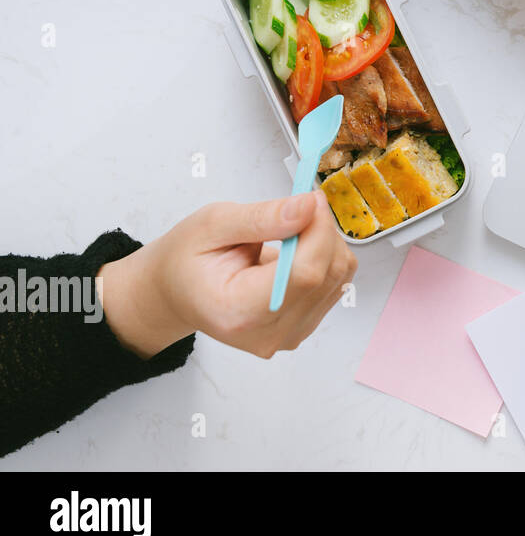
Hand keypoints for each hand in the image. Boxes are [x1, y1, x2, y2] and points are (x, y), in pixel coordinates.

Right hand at [98, 192, 356, 359]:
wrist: (175, 292)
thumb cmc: (186, 259)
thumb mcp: (213, 224)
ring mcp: (287, 336)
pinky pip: (334, 285)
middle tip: (297, 207)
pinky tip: (293, 253)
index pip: (304, 274)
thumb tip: (308, 207)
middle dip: (322, 231)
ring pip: (338, 278)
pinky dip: (324, 259)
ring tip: (287, 233)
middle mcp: (267, 334)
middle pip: (326, 275)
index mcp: (237, 311)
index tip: (311, 198)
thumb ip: (262, 217)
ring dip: (325, 243)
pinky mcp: (302, 328)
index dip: (318, 231)